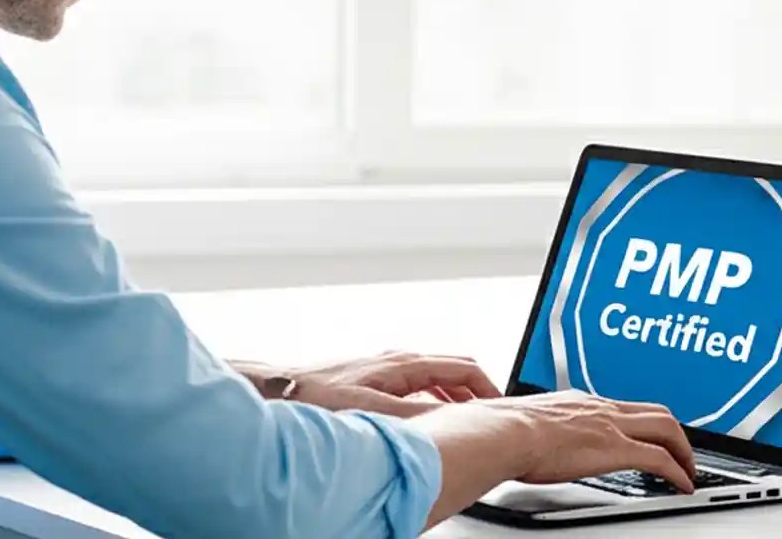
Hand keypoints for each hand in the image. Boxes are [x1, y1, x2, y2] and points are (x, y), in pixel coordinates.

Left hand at [231, 351, 502, 417]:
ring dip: (456, 395)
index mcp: (404, 364)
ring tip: (468, 418)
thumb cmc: (316, 398)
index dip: (490, 388)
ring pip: (435, 375)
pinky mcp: (371, 378)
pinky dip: (434, 396)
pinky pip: (417, 383)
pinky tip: (428, 415)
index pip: (464, 367)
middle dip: (477, 391)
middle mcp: (395, 360)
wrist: (278, 391)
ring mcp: (383, 367)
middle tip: (493, 415)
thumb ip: (418, 416)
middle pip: (453, 368)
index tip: (503, 409)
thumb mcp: (376, 414)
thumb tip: (453, 421)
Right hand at [411, 391, 696, 530]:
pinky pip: (660, 459)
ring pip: (667, 427)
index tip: (645, 436)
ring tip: (687, 470)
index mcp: (576, 401)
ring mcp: (609, 425)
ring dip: (683, 450)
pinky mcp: (616, 448)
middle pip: (655, 411)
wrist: (502, 433)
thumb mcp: (521, 424)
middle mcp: (598, 407)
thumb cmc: (501, 431)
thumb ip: (529, 430)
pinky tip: (682, 485)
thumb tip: (516, 440)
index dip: (641, 422)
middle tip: (681, 453)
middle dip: (675, 433)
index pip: (621, 406)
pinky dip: (678, 472)